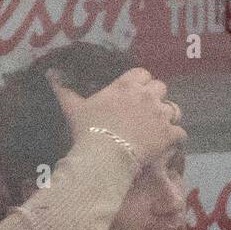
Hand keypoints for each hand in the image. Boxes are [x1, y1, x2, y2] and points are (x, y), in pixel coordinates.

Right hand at [48, 66, 186, 164]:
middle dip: (156, 97)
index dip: (141, 82)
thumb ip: (64, 90)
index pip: (142, 73)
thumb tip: (50, 73)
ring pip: (174, 108)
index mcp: (126, 85)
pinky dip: (176, 138)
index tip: (136, 93)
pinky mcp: (169, 134)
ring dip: (168, 116)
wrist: (105, 156)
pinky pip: (181, 132)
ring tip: (159, 127)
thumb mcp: (74, 108)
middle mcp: (147, 96)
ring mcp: (160, 115)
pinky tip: (168, 144)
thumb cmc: (89, 130)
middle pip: (161, 87)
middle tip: (147, 112)